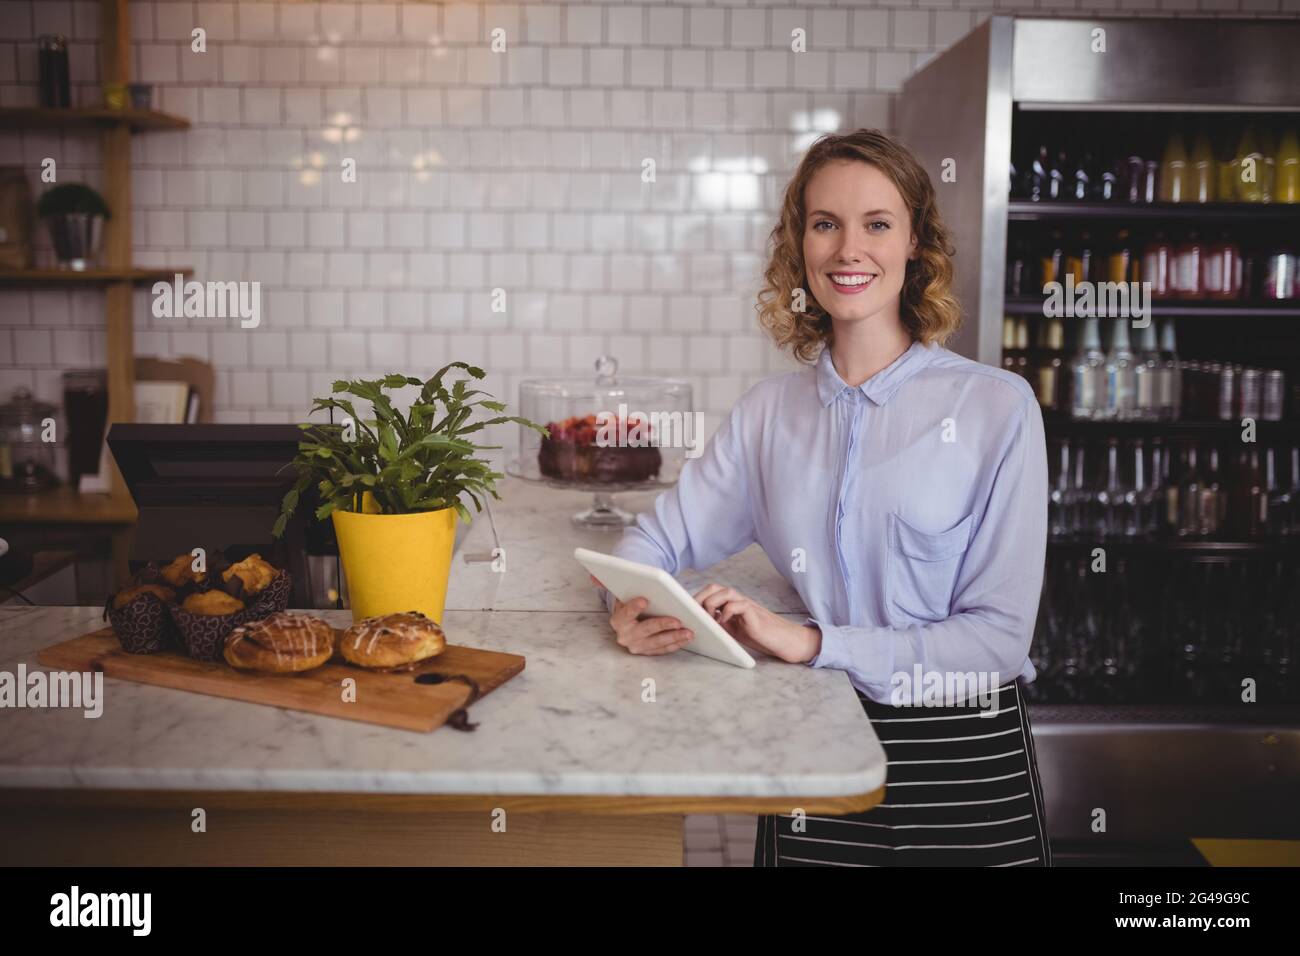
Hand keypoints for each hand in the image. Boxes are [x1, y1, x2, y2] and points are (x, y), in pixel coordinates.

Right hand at [592, 574, 693, 655]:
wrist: (633, 617)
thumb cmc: (630, 601)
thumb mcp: (620, 592)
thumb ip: (607, 583)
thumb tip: (594, 577)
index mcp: (618, 620)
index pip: (625, 614)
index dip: (634, 607)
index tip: (645, 599)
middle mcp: (625, 636)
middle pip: (645, 631)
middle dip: (661, 625)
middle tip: (677, 620)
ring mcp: (638, 646)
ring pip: (657, 643)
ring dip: (673, 638)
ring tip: (688, 631)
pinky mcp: (649, 651)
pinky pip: (663, 650)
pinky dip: (676, 644)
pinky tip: (686, 638)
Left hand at [692, 583, 820, 663]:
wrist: (782, 640)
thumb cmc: (757, 635)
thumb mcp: (732, 629)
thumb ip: (718, 623)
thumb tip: (697, 624)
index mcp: (730, 602)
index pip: (710, 591)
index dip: (695, 597)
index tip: (684, 610)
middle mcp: (738, 600)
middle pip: (714, 587)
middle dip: (700, 598)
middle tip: (694, 614)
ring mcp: (746, 605)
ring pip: (726, 592)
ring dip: (712, 604)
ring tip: (708, 619)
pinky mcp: (754, 614)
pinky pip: (738, 605)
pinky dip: (727, 613)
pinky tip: (723, 624)